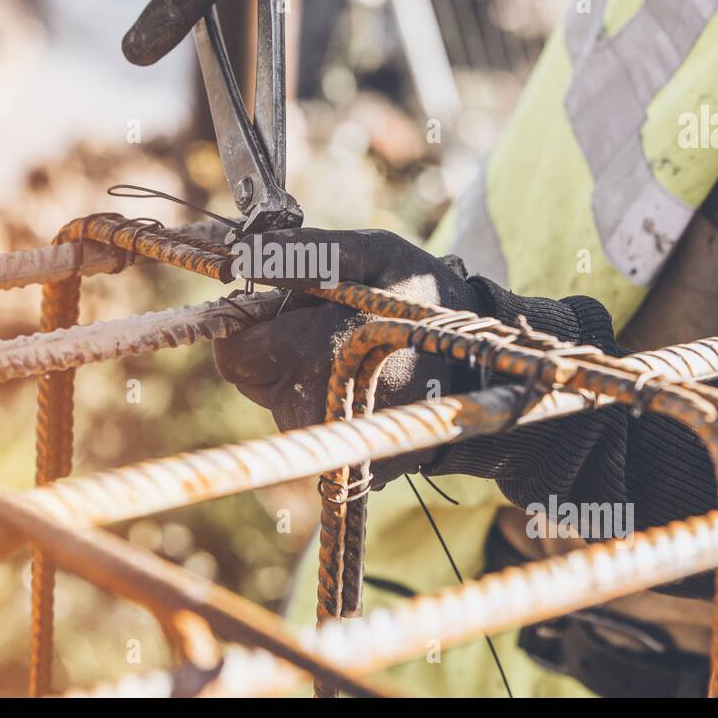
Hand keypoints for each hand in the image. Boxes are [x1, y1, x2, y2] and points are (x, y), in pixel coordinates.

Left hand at [213, 228, 479, 487]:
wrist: (484, 372)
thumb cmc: (426, 303)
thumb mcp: (375, 256)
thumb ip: (303, 253)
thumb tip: (240, 253)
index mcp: (316, 356)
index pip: (233, 348)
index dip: (248, 319)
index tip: (280, 300)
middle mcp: (313, 410)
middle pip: (249, 375)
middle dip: (272, 342)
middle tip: (320, 319)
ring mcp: (329, 443)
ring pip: (275, 396)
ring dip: (295, 367)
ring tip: (350, 346)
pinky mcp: (343, 465)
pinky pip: (306, 420)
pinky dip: (320, 394)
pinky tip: (360, 376)